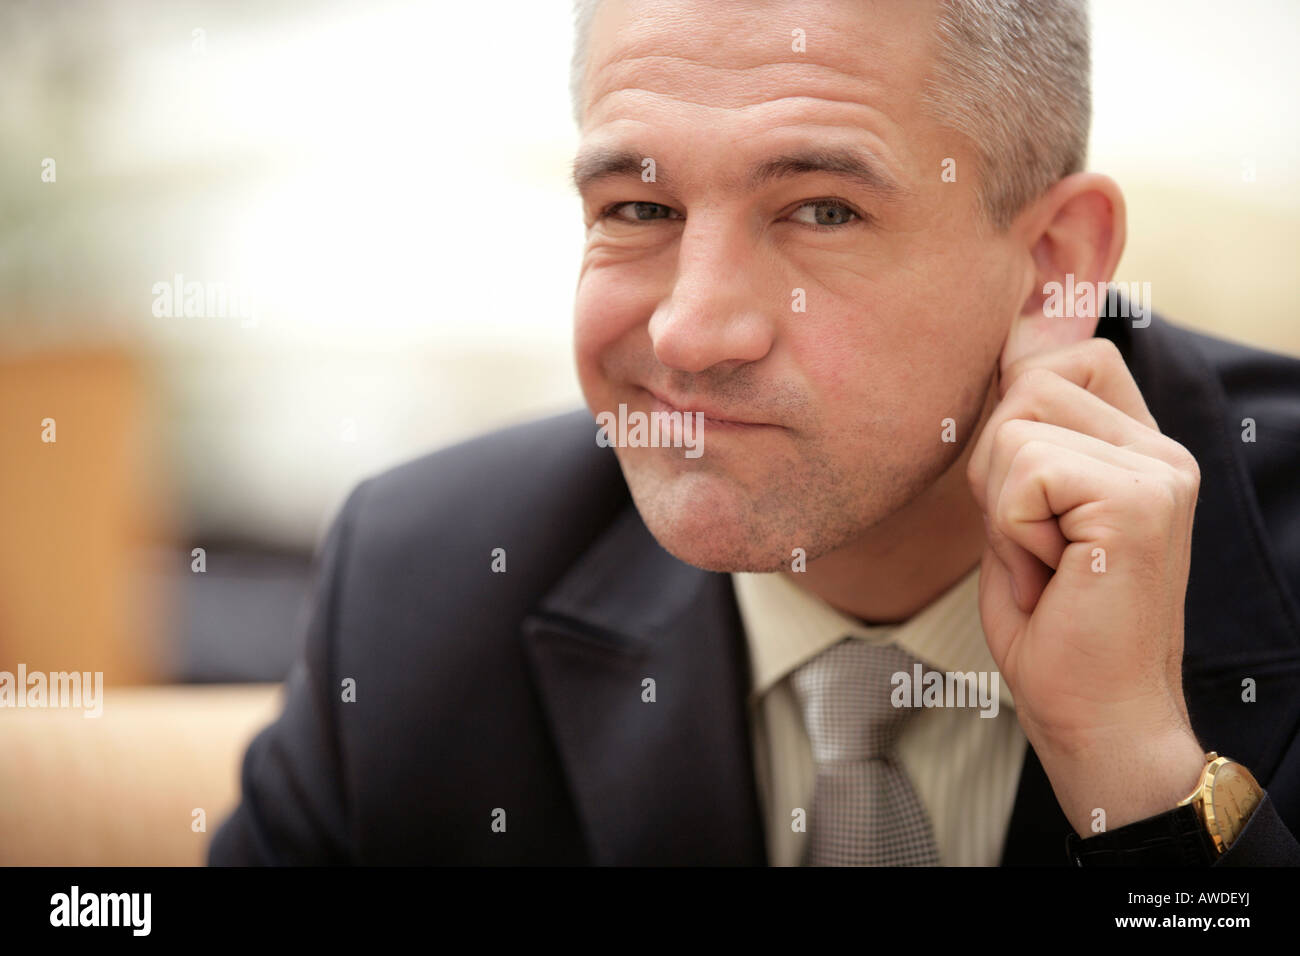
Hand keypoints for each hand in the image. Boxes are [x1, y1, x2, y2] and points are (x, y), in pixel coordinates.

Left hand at [966, 337, 1205, 834]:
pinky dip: (1011, 528)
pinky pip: (1024, 470)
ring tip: (1044, 561)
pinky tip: (1051, 574)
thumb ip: (1021, 444)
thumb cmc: (1052, 628)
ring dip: (1002, 504)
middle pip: (1028, 384)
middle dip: (996, 467)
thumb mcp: (1024, 517)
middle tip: (1031, 543)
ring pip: (1017, 425)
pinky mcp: (1138, 501)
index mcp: (1139, 450)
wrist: (1096, 719)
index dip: (1015, 407)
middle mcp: (1160, 451)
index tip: (1020, 492)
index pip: (1066, 358)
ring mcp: (1157, 472)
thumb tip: (1001, 359)